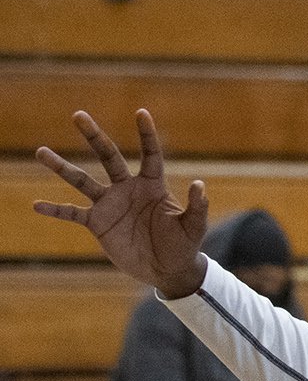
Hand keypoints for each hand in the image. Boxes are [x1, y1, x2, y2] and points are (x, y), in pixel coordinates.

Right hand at [34, 110, 209, 298]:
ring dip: (62, 167)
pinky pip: (73, 213)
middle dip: (94, 136)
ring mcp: (111, 205)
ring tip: (41, 151)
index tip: (140, 112)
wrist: (165, 269)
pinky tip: (36, 204)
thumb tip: (198, 183)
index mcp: (153, 184)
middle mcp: (129, 188)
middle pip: (108, 156)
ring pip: (83, 180)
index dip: (146, 134)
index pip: (150, 153)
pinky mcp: (98, 224)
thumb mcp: (194, 225)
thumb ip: (197, 205)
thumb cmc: (184, 244)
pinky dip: (55, 210)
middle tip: (78, 114)